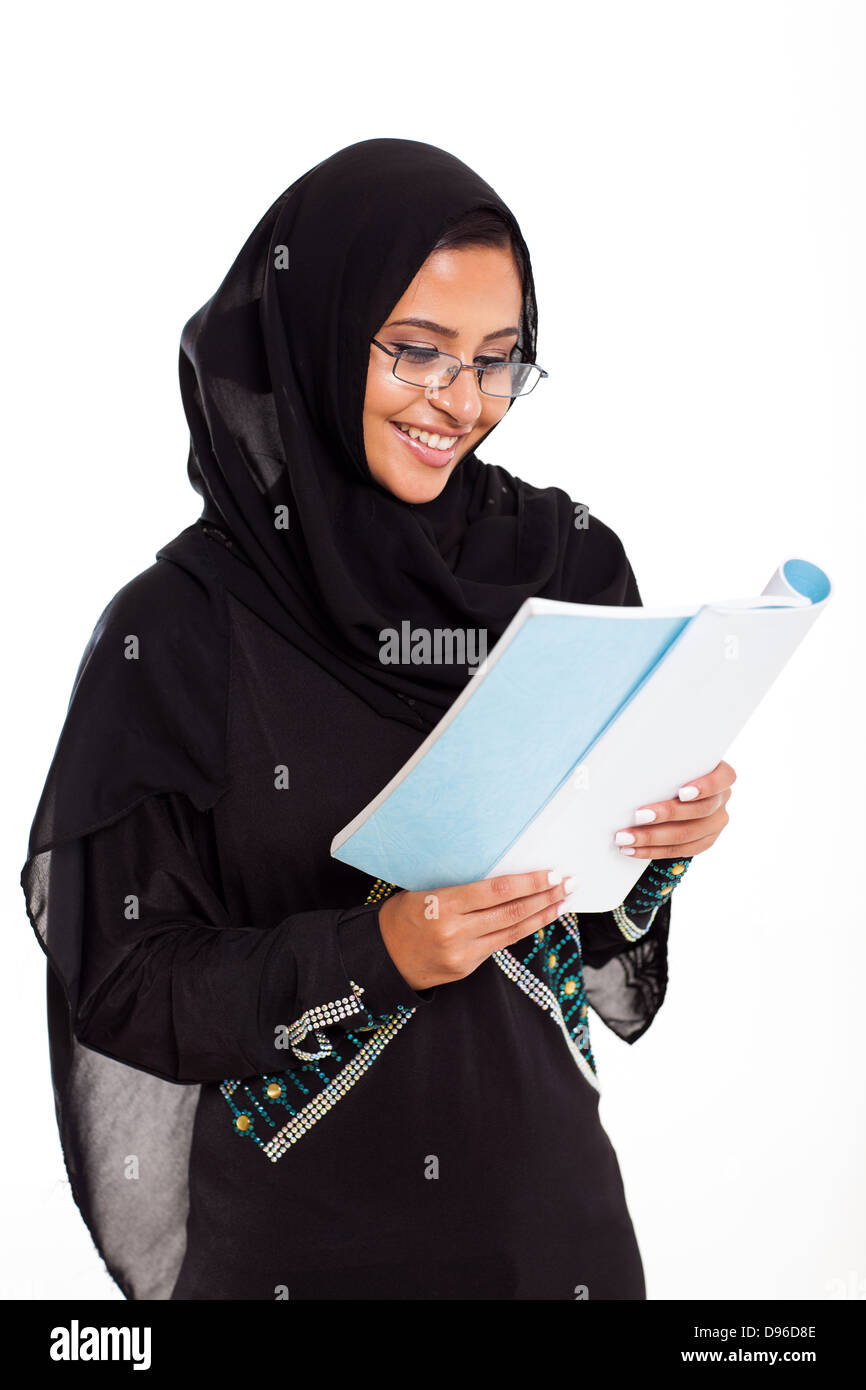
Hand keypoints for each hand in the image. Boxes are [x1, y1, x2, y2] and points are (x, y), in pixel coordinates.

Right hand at [378, 869, 571, 992]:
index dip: (529, 882)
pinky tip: (537, 918)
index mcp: (443, 905)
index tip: (552, 873)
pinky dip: (521, 929)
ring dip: (543, 915)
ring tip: (563, 900)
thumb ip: (460, 888)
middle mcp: (456, 932)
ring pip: (513, 931)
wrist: (380, 958)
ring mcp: (463, 955)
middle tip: (570, 883)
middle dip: (546, 896)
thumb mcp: (424, 891)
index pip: (497, 891)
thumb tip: (501, 875)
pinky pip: (499, 944)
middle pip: (512, 912)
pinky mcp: (466, 969)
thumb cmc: (400, 915)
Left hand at [613, 759, 735, 858]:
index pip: (723, 778)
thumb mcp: (670, 761)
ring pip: (686, 835)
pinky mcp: (704, 842)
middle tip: (638, 816)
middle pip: (700, 810)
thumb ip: (662, 761)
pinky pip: (679, 851)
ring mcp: (715, 823)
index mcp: (720, 774)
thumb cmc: (668, 768)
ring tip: (625, 837)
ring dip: (651, 838)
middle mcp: (721, 800)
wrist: (669, 787)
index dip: (705, 786)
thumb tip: (628, 765)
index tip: (682, 792)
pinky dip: (652, 851)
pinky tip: (632, 849)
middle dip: (666, 814)